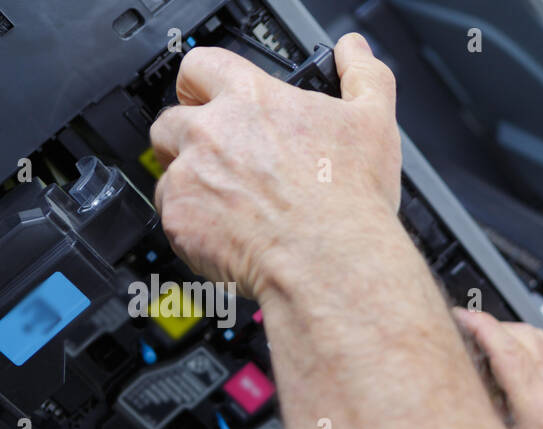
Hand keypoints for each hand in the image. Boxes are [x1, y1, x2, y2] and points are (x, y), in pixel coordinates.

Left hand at [149, 33, 401, 299]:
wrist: (331, 263)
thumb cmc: (350, 200)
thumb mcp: (374, 123)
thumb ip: (363, 75)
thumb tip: (354, 51)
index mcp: (251, 99)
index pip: (201, 66)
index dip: (204, 83)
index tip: (210, 98)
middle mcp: (211, 132)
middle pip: (172, 121)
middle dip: (191, 140)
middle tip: (224, 165)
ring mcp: (189, 176)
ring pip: (168, 172)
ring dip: (189, 185)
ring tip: (229, 208)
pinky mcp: (180, 220)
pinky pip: (171, 219)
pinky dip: (193, 228)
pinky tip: (228, 237)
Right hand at [453, 308, 542, 428]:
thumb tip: (450, 402)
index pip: (512, 350)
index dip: (481, 326)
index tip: (459, 316)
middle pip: (532, 339)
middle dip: (496, 326)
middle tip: (464, 329)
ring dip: (515, 340)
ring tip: (483, 349)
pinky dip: (530, 359)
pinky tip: (509, 379)